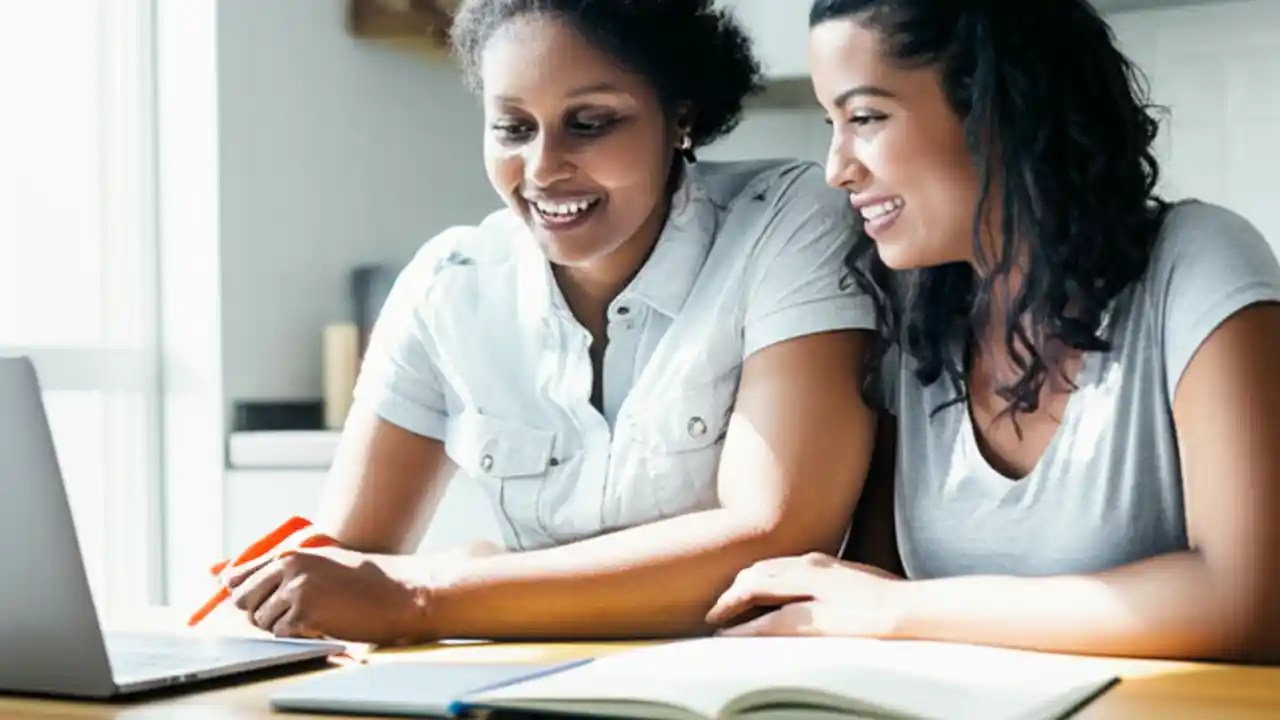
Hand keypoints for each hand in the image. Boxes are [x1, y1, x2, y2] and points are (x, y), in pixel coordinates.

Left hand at [226, 548, 427, 644]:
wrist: (399, 592)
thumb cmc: (364, 580)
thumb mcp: (320, 564)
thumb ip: (278, 570)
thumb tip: (219, 576)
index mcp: (290, 555)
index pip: (238, 576)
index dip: (243, 593)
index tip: (257, 600)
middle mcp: (288, 568)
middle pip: (243, 601)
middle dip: (262, 612)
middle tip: (294, 612)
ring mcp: (296, 590)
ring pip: (261, 621)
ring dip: (282, 626)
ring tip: (315, 616)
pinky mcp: (304, 613)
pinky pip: (281, 634)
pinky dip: (297, 636)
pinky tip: (322, 624)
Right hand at [706, 552, 904, 637]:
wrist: (910, 608)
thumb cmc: (868, 618)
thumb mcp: (817, 624)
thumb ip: (777, 623)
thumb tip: (744, 627)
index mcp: (800, 572)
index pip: (752, 586)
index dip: (729, 605)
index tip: (714, 622)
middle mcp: (809, 561)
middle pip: (759, 571)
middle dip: (735, 590)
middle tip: (720, 612)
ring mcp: (824, 562)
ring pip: (775, 566)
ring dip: (753, 582)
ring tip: (742, 600)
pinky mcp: (837, 568)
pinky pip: (791, 567)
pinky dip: (773, 579)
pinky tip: (779, 592)